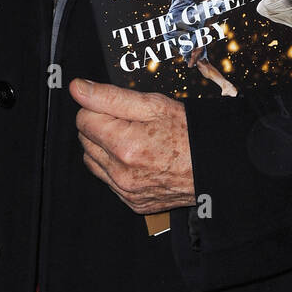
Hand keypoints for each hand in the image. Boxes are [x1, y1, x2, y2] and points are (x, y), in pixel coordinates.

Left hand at [70, 79, 195, 214]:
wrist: (214, 167)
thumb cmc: (190, 133)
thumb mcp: (153, 105)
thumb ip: (110, 96)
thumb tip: (77, 89)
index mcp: (125, 146)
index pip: (83, 118)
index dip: (101, 107)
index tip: (121, 109)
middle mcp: (122, 173)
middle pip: (85, 140)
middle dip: (101, 126)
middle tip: (131, 122)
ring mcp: (126, 191)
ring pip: (92, 161)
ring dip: (104, 147)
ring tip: (133, 139)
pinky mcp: (132, 203)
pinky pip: (108, 180)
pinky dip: (116, 167)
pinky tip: (138, 158)